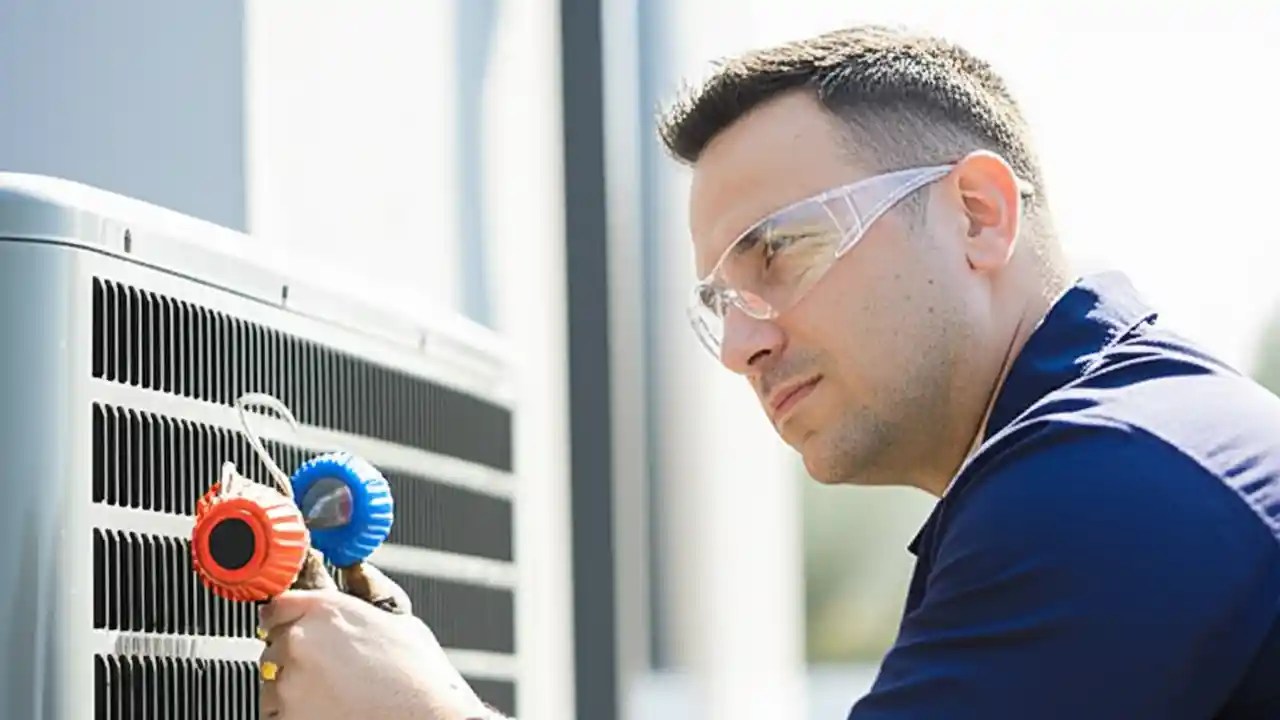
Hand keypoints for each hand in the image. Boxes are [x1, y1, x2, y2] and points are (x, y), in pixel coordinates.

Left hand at [258, 588, 496, 719]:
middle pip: (275, 642)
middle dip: (295, 651)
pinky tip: (328, 708)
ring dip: (293, 683)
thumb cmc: (419, 676)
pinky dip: (293, 712)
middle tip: (330, 665)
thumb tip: (358, 573)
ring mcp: (289, 682)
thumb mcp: (399, 618)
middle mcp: (299, 641)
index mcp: (325, 610)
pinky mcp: (286, 717)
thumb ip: (366, 591)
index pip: (277, 605)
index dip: (288, 616)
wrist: (424, 718)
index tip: (293, 624)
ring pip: (273, 679)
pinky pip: (275, 711)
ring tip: (334, 690)